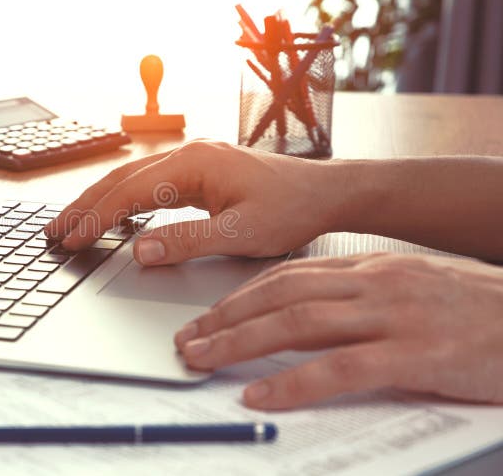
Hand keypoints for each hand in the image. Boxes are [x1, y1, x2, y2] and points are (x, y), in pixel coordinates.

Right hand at [45, 140, 340, 264]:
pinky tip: (110, 214)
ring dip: (98, 201)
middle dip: (84, 206)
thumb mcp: (241, 233)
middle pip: (120, 179)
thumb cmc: (291, 208)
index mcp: (193, 163)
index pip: (129, 191)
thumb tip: (138, 251)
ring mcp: (190, 161)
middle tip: (54, 231)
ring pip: (130, 179)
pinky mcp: (196, 172)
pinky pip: (147, 184)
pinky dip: (121, 200)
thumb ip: (187, 241)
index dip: (95, 218)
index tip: (71, 240)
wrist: (325, 192)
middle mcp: (187, 155)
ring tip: (70, 223)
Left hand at [174, 253, 502, 408]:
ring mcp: (393, 316)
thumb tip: (311, 318)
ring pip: (297, 324)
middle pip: (280, 296)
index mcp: (370, 267)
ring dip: (241, 344)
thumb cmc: (478, 308)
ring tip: (203, 361)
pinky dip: (293, 383)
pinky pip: (339, 369)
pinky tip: (261, 395)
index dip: (240, 297)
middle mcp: (374, 283)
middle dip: (226, 318)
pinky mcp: (416, 355)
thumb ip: (363, 298)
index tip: (210, 315)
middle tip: (189, 340)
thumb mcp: (413, 288)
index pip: (287, 275)